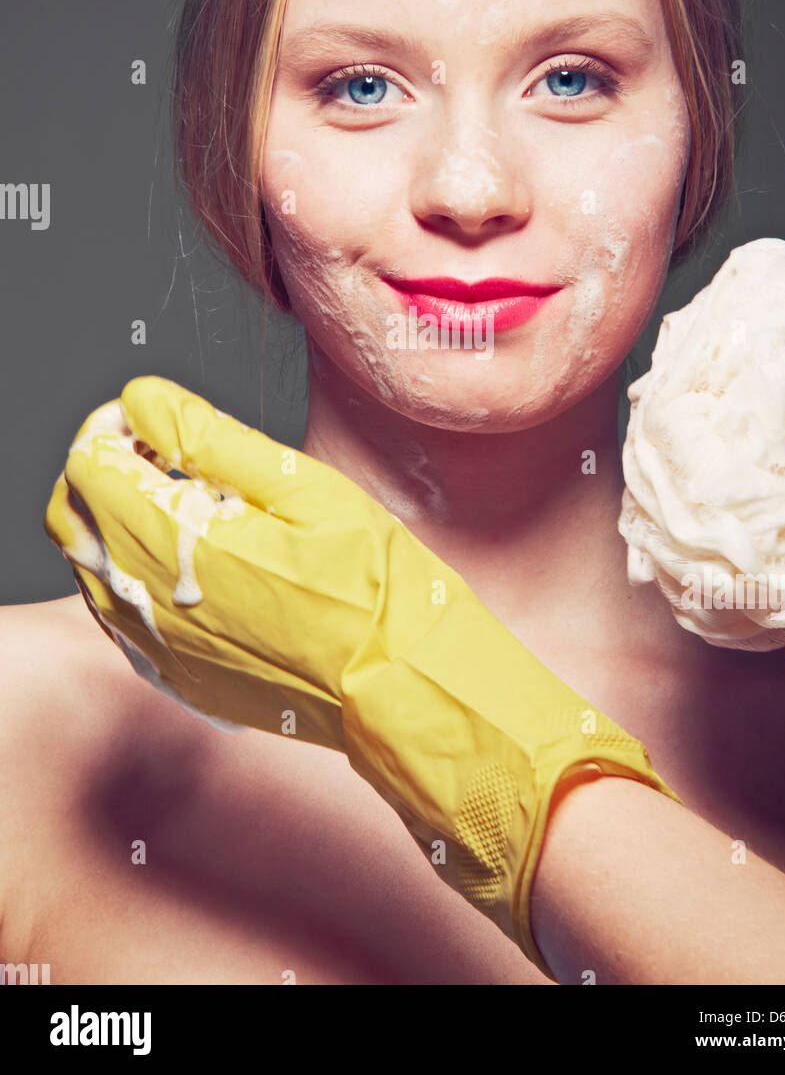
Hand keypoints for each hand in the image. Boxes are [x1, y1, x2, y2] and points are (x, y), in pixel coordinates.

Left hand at [44, 375, 680, 978]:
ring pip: (88, 568)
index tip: (157, 417)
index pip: (91, 467)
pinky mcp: (178, 677)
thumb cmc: (374, 587)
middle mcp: (150, 603)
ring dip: (116, 520)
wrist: (406, 691)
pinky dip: (132, 571)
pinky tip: (193, 557)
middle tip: (164, 450)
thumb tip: (146, 401)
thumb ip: (213, 439)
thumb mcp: (306, 489)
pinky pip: (119, 614)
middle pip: (71, 518)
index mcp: (178, 545)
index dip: (114, 427)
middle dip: (102, 470)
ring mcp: (158, 648)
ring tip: (188, 500)